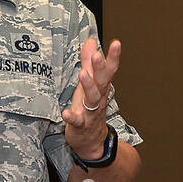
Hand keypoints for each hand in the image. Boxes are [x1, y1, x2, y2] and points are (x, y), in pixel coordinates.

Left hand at [62, 38, 120, 158]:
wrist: (91, 140)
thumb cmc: (88, 108)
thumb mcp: (88, 83)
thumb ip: (88, 62)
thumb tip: (91, 41)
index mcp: (101, 87)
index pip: (109, 71)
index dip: (113, 57)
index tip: (116, 43)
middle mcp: (98, 98)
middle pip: (102, 82)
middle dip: (100, 68)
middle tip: (97, 55)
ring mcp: (90, 112)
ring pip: (92, 98)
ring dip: (88, 86)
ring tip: (82, 75)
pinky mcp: (80, 125)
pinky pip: (77, 121)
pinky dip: (72, 117)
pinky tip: (66, 113)